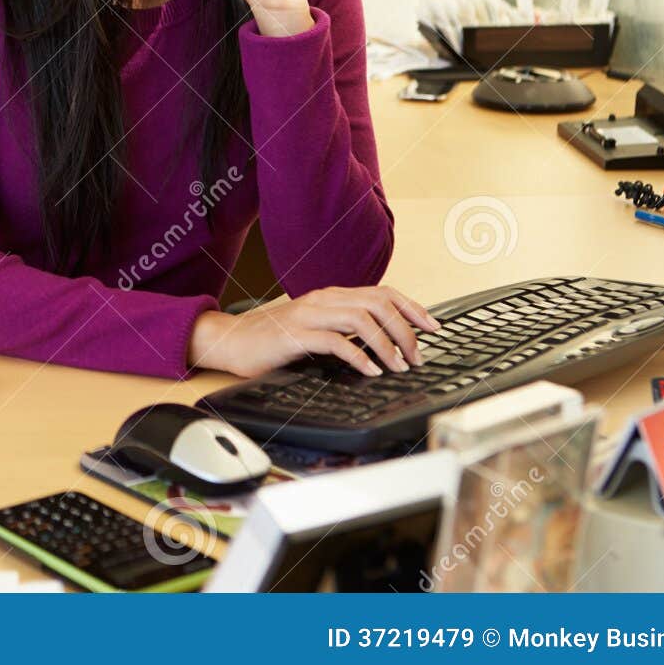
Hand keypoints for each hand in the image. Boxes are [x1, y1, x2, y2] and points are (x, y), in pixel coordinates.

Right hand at [187, 286, 441, 378]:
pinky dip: (359, 357)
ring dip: (387, 344)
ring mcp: (309, 314)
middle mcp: (323, 299)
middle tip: (417, 356)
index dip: (413, 308)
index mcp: (331, 295)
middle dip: (406, 330)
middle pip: (378, 303)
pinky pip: (336, 341)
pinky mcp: (295, 335)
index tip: (433, 328)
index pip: (383, 292)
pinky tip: (370, 371)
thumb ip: (343, 327)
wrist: (230, 340)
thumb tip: (383, 341)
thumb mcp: (314, 326)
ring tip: (398, 366)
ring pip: (362, 318)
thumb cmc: (272, 338)